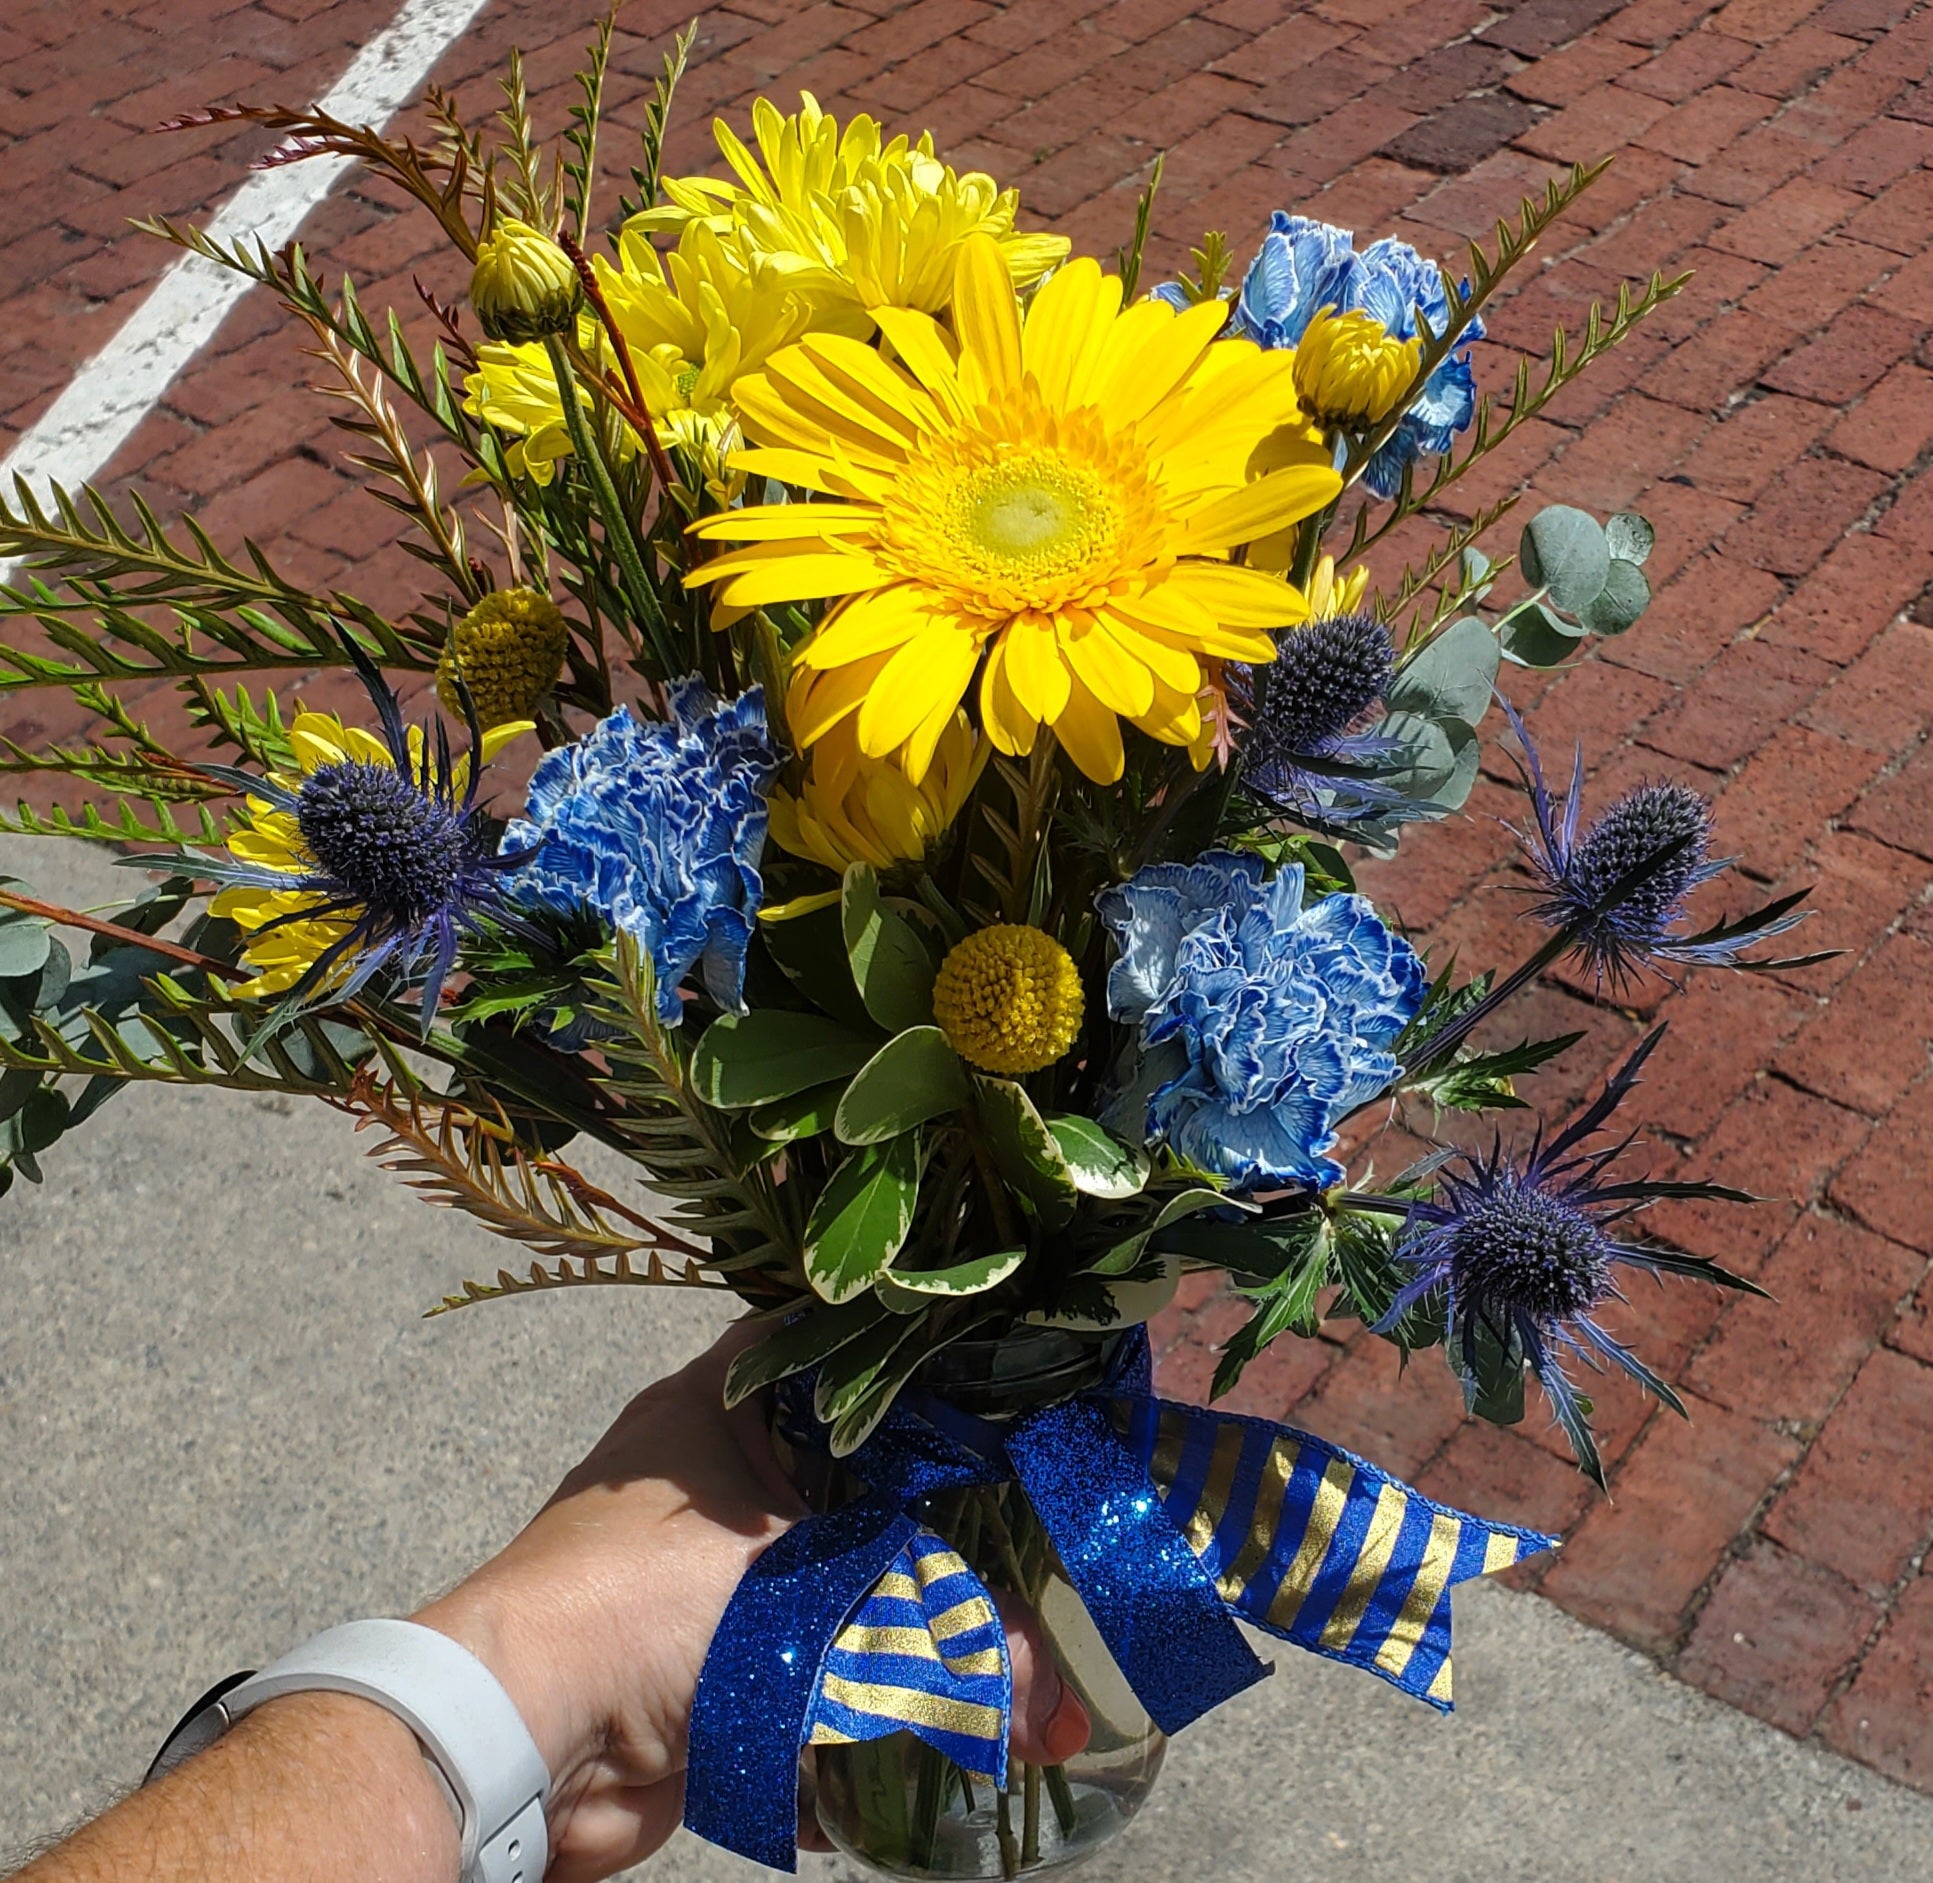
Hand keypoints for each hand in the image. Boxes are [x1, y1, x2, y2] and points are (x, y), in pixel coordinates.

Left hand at [415, 1324, 1090, 1882]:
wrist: (525, 1740)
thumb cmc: (649, 1605)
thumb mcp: (811, 1598)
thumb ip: (940, 1638)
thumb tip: (1056, 1709)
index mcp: (721, 1405)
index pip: (842, 1354)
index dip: (926, 1377)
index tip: (1010, 1404)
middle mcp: (715, 1480)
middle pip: (857, 1488)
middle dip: (942, 1543)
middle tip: (1031, 1558)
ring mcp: (707, 1576)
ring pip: (838, 1590)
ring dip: (910, 1643)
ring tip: (1007, 1676)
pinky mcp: (704, 1667)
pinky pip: (805, 1676)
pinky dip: (859, 1712)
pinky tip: (934, 1732)